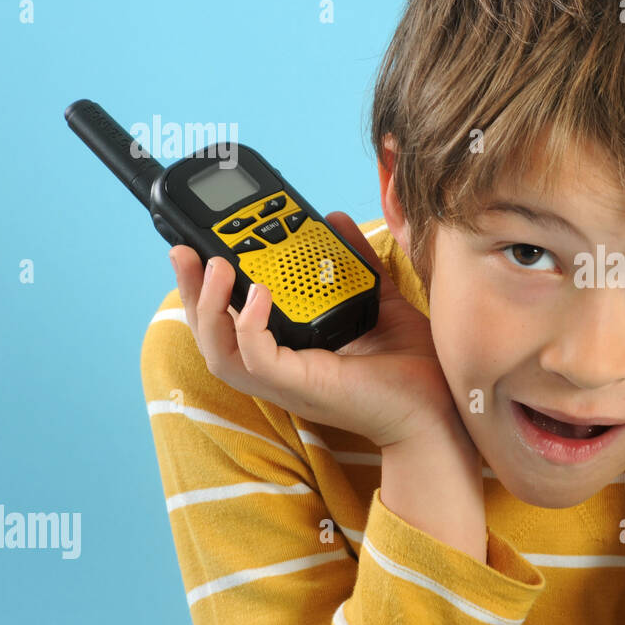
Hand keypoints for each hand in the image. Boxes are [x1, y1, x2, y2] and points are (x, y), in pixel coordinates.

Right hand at [168, 211, 473, 453]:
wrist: (440, 405)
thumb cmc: (409, 365)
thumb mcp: (375, 299)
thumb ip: (354, 261)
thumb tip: (335, 219)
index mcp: (289, 351)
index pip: (229, 321)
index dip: (206, 288)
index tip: (202, 246)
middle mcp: (279, 369)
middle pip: (211, 335)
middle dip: (190, 291)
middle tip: (184, 250)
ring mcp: (287, 382)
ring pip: (219, 351)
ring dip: (208, 308)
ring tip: (216, 267)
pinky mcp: (301, 387)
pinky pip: (256, 360)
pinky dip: (248, 327)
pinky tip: (258, 296)